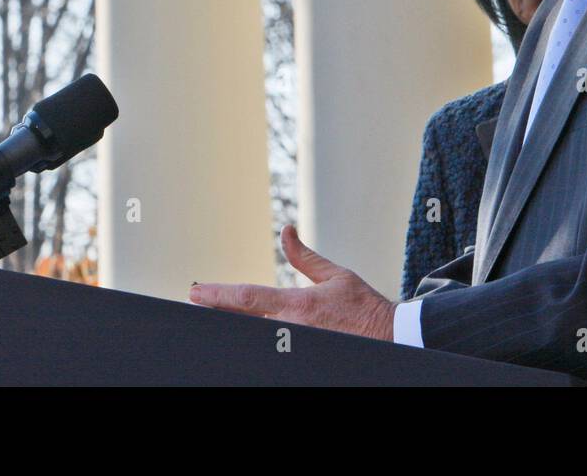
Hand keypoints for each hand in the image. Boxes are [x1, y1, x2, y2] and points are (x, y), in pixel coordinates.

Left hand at [189, 225, 395, 340]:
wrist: (390, 338)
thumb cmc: (364, 307)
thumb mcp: (336, 275)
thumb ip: (305, 257)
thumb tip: (286, 231)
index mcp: (297, 305)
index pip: (247, 298)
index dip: (217, 294)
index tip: (196, 291)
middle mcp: (290, 328)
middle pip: (242, 321)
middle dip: (218, 311)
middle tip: (196, 301)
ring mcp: (294, 346)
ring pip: (255, 335)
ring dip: (237, 324)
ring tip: (216, 313)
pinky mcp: (300, 355)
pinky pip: (273, 347)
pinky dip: (257, 335)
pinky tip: (244, 328)